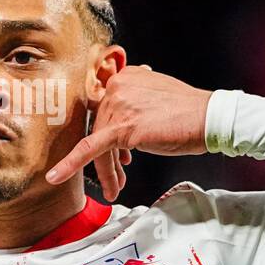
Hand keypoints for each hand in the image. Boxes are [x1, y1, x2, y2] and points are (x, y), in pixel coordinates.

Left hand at [45, 65, 213, 201]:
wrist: (209, 117)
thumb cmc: (190, 111)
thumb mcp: (158, 95)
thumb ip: (139, 98)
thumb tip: (130, 112)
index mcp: (124, 76)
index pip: (105, 111)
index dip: (109, 137)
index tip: (120, 155)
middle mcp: (116, 86)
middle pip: (100, 129)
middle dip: (109, 158)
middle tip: (118, 178)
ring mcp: (117, 105)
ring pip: (99, 144)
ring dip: (107, 170)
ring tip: (115, 188)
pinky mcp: (120, 127)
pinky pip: (89, 148)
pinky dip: (70, 164)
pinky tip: (55, 177)